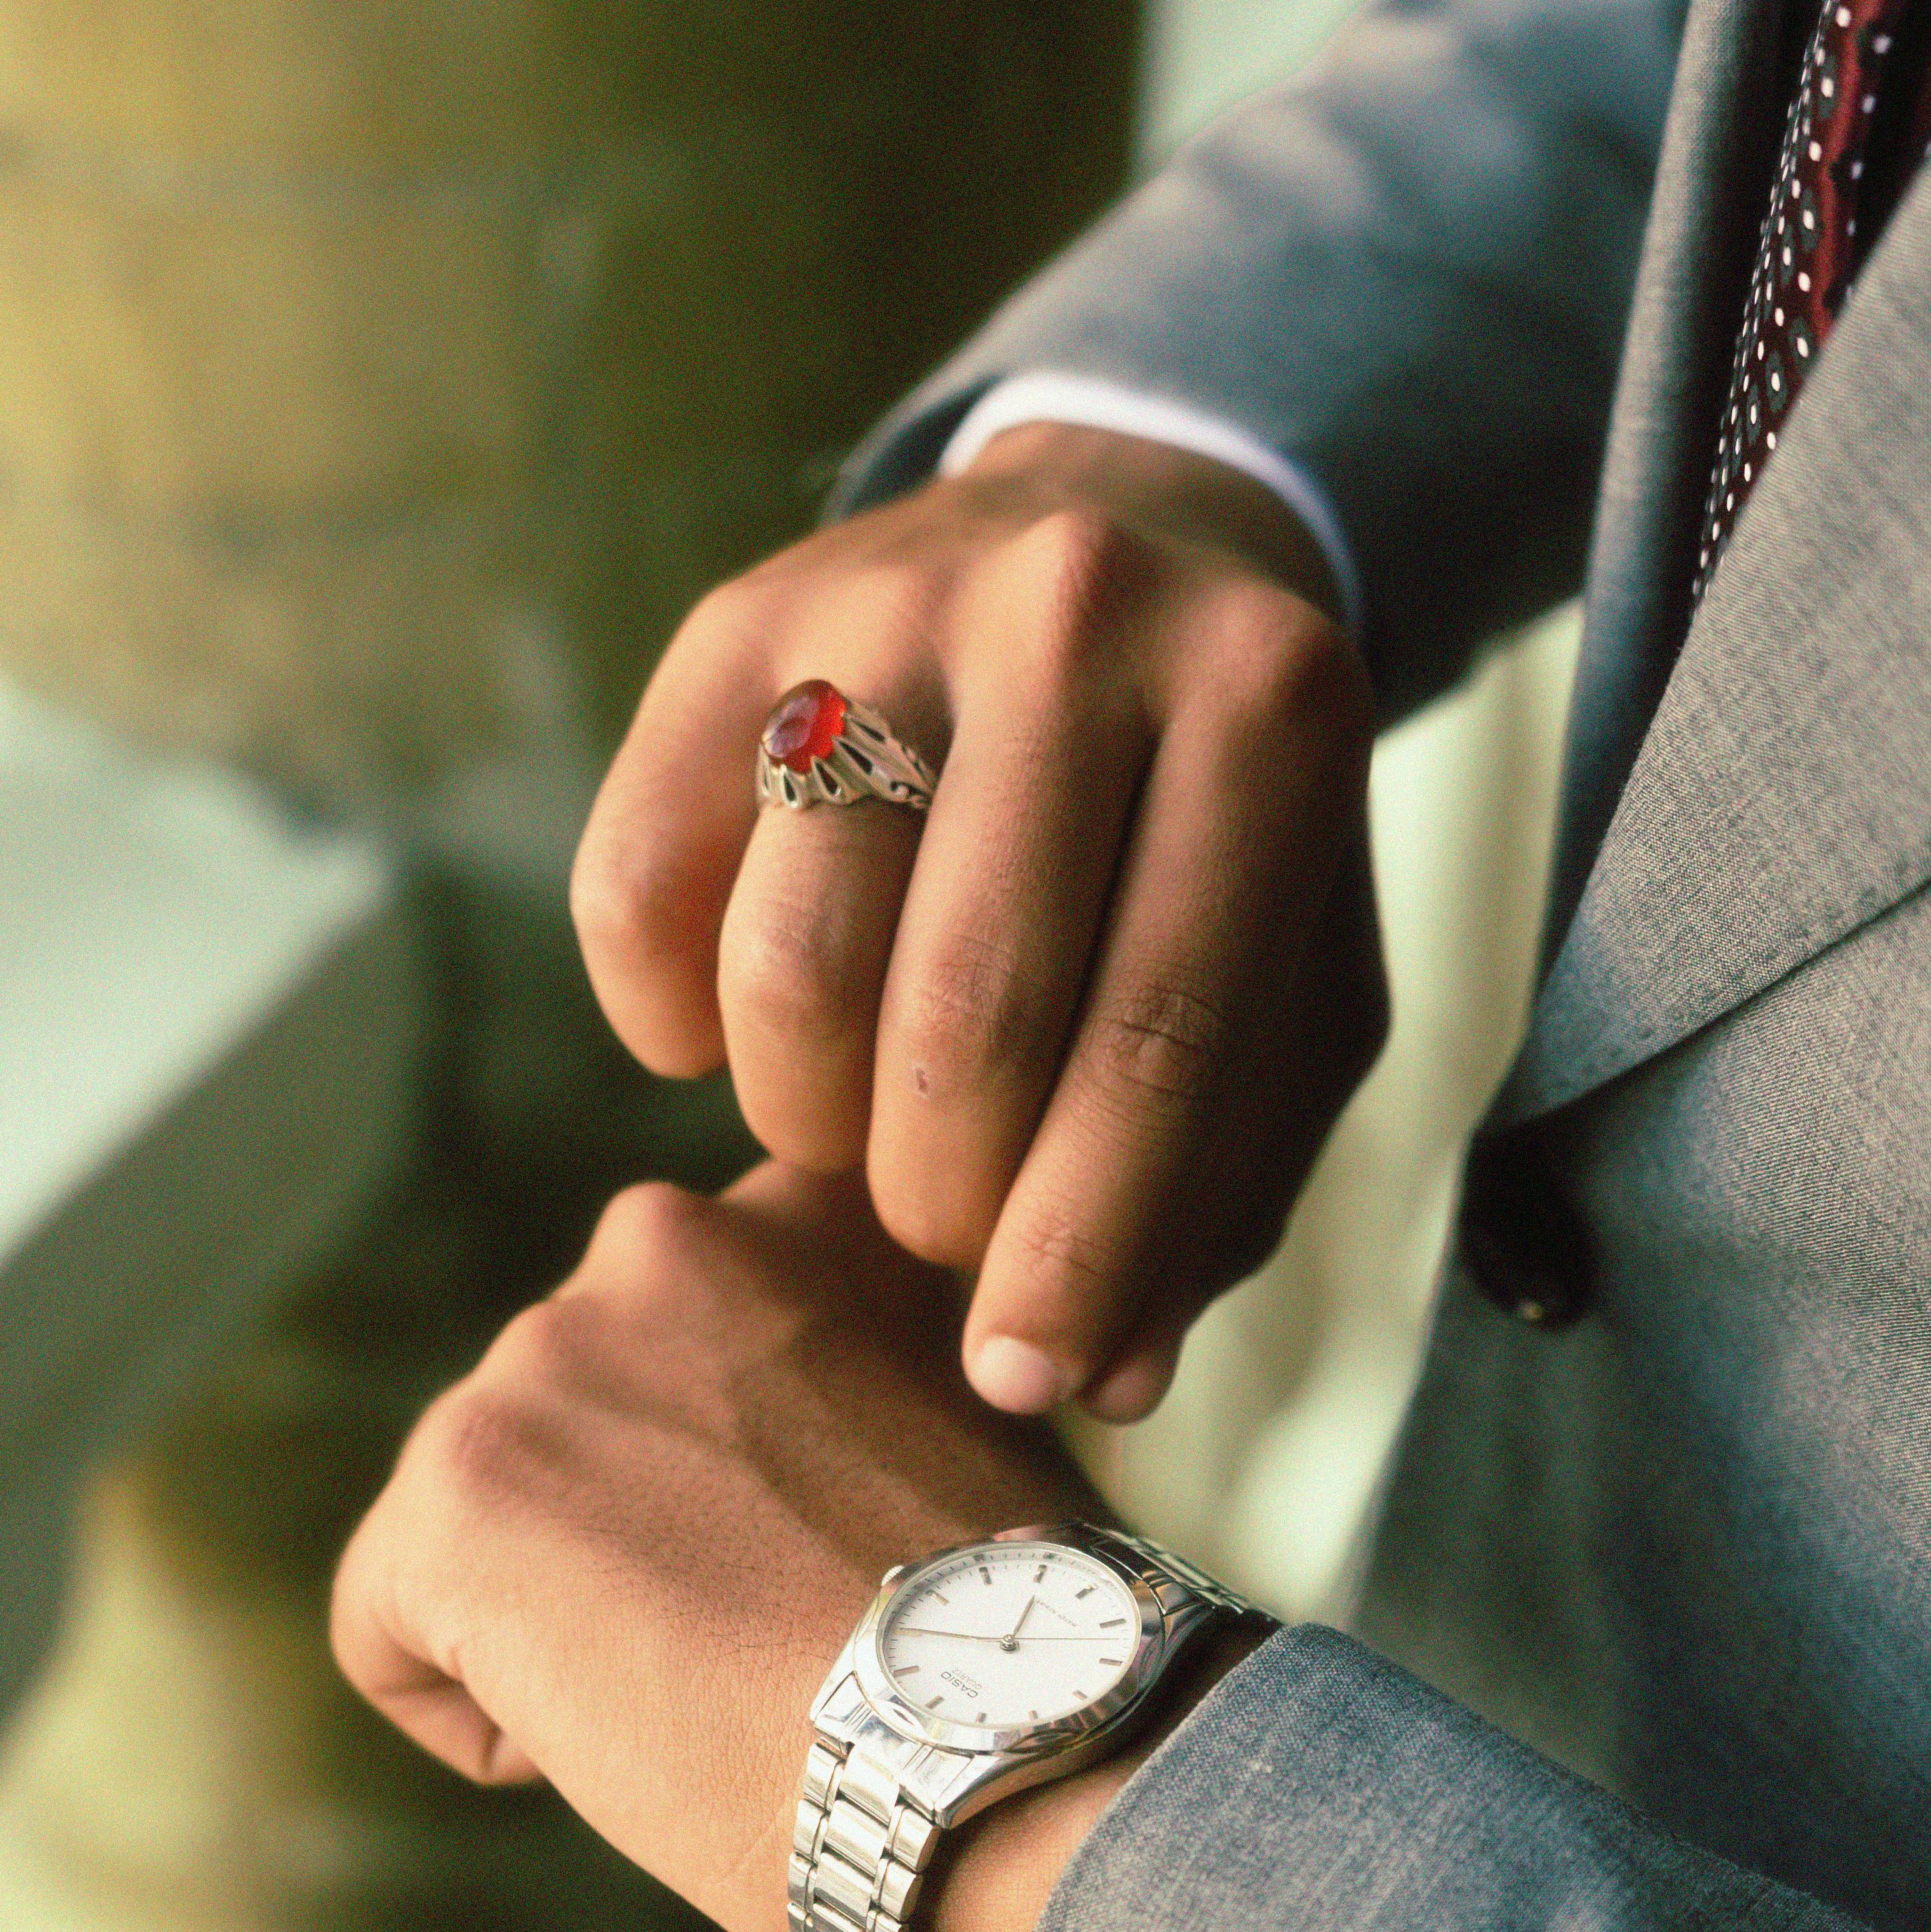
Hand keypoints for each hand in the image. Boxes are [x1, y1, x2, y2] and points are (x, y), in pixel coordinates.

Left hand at [329, 1162, 1169, 1931]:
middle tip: (765, 1637)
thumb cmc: (1011, 1647)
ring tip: (712, 1690)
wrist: (997, 1753)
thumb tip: (758, 1451)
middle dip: (634, 1536)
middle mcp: (657, 1244)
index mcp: (797, 1214)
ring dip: (569, 1620)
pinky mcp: (450, 1491)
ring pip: (489, 1528)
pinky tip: (615, 1745)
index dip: (732, 1463)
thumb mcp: (965, 1421)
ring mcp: (540, 1360)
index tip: (820, 1545)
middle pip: (573, 1428)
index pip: (685, 1328)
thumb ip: (841, 1375)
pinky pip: (391, 1633)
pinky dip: (483, 1719)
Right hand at [570, 423, 1385, 1422]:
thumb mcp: (1292, 995)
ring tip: (862, 1129)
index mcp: (1271, 713)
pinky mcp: (731, 617)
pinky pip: (638, 889)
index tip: (1023, 1382)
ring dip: (810, 1122)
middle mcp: (1080, 617)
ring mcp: (891, 597)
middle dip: (940, 1200)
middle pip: (966, 1020)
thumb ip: (1223, 1186)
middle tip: (945, 1232)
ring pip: (790, 965)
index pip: (1160, 1045)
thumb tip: (1098, 1378)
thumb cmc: (1210, 837)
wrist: (1117, 549)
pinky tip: (737, 1037)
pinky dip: (669, 1021)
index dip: (1081, 1252)